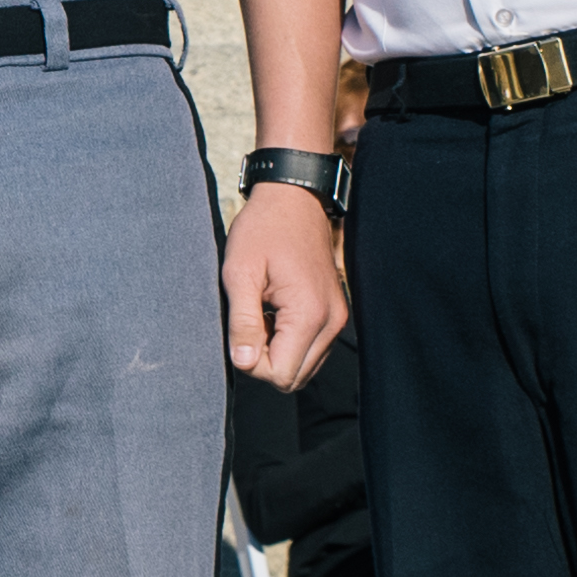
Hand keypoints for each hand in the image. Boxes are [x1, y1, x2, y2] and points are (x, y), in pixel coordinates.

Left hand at [224, 182, 346, 387]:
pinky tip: (274, 314)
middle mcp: (331, 322)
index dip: (252, 363)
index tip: (240, 331)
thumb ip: (242, 322)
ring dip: (277, 352)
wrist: (293, 199)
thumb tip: (243, 363)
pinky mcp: (334, 313)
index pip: (281, 374)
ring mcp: (337, 318)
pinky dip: (289, 342)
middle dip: (265, 361)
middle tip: (248, 324)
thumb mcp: (240, 273)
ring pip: (303, 367)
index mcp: (309, 314)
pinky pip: (311, 349)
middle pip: (294, 377)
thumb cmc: (264, 229)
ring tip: (261, 315)